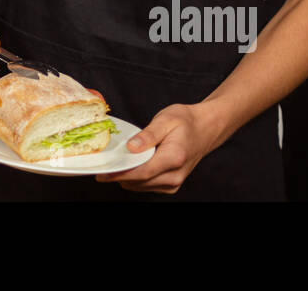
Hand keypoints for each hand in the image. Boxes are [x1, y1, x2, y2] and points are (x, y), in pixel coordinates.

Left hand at [95, 102, 219, 193]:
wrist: (205, 128)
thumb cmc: (185, 121)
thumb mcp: (165, 120)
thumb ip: (148, 135)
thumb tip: (131, 147)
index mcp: (174, 157)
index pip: (142, 172)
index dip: (121, 174)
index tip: (103, 173)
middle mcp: (175, 175)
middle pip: (140, 182)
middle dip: (119, 176)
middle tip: (102, 166)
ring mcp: (174, 182)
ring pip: (142, 186)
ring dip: (127, 177)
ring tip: (115, 163)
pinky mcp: (171, 185)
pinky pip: (147, 186)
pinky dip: (136, 179)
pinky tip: (130, 166)